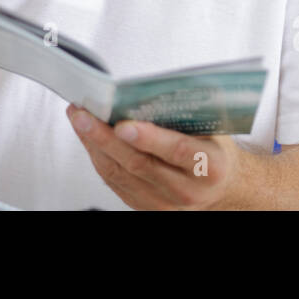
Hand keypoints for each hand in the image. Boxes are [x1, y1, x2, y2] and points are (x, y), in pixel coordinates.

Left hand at [66, 104, 243, 209]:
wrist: (219, 187)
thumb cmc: (212, 149)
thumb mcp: (210, 128)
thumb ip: (182, 114)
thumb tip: (143, 90)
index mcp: (210, 166)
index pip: (178, 151)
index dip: (150, 138)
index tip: (124, 125)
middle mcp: (187, 190)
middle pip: (139, 164)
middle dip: (105, 137)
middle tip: (84, 114)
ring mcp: (165, 204)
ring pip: (121, 174)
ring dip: (94, 145)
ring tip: (78, 118)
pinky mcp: (146, 208)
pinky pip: (115, 182)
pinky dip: (98, 157)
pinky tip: (88, 138)